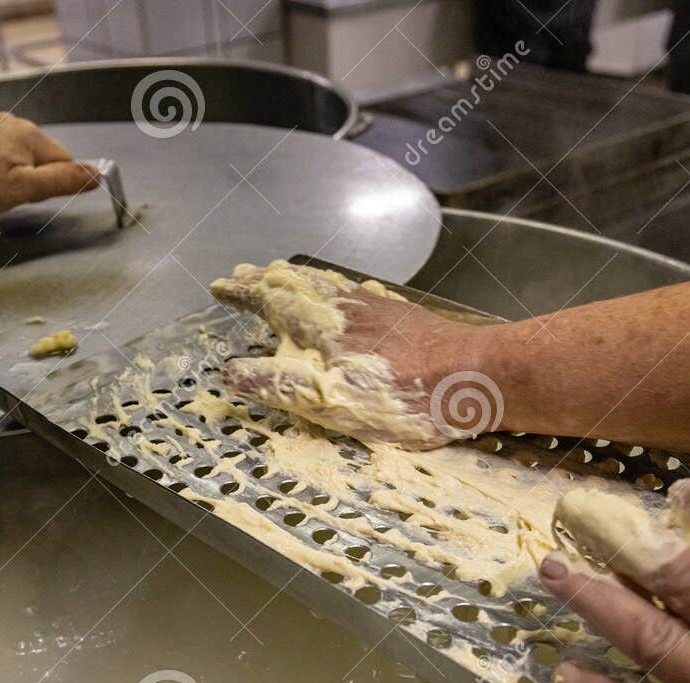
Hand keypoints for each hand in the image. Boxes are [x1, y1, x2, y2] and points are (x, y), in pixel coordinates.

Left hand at [0, 113, 99, 212]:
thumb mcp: (24, 189)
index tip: (28, 196)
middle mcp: (15, 123)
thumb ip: (63, 181)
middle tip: (4, 195)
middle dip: (31, 181)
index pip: (65, 163)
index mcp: (32, 135)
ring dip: (12, 177)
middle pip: (42, 160)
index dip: (52, 185)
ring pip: (20, 158)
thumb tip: (99, 174)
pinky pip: (0, 154)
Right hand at [209, 261, 495, 448]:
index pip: (267, 300)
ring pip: (328, 284)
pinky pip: (360, 291)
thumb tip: (231, 372)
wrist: (469, 376)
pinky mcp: (403, 314)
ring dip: (300, 279)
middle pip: (296, 284)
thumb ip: (276, 384)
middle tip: (245, 274)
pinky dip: (341, 287)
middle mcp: (343, 305)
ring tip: (284, 274)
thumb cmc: (397, 394)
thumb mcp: (326, 400)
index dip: (241, 294)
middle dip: (266, 281)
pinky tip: (350, 290)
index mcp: (317, 324)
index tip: (219, 287)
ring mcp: (375, 306)